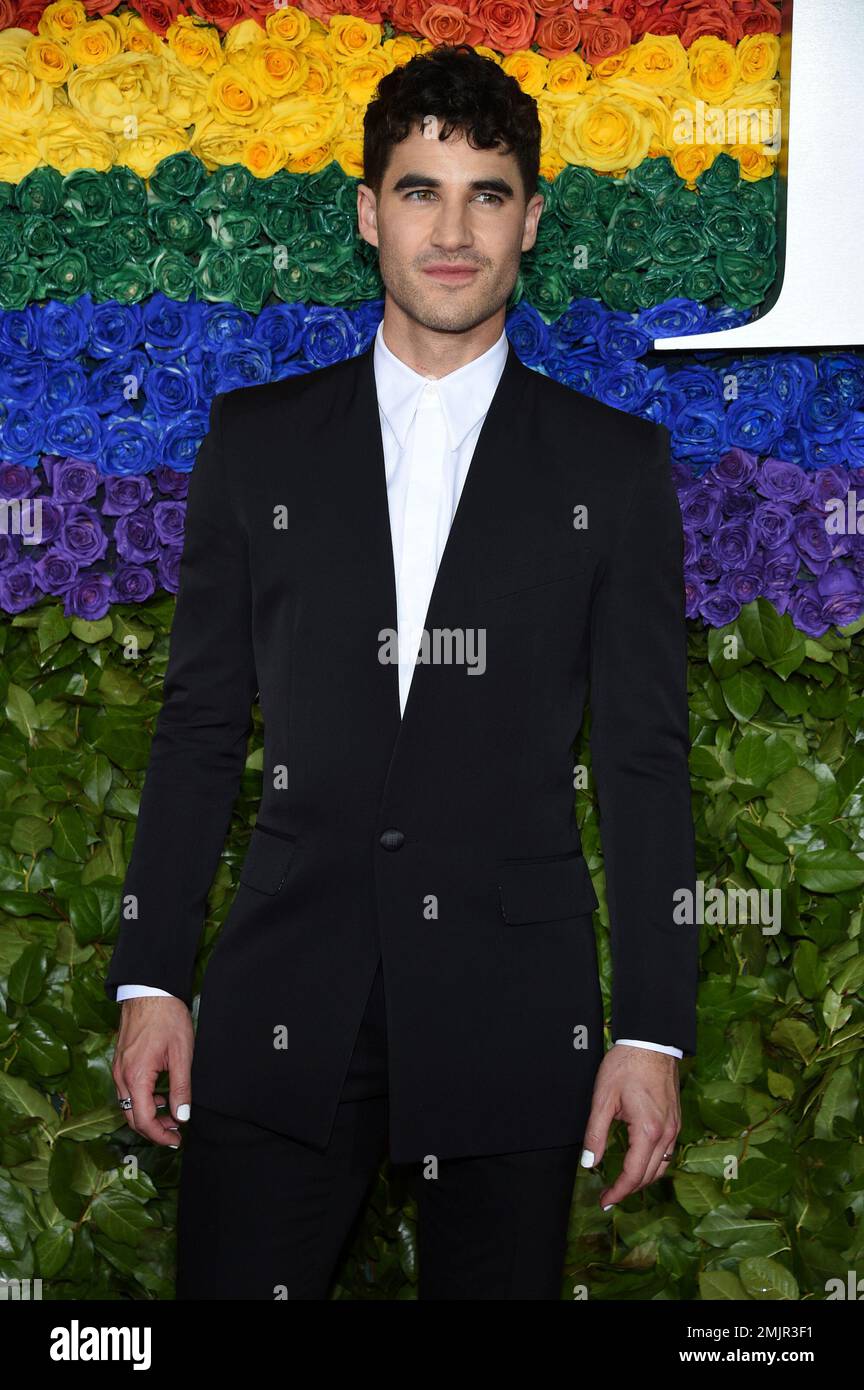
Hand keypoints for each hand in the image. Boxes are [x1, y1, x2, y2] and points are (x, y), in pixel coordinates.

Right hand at [112, 996, 194, 1147]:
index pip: (143, 1120)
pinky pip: (127, 1091)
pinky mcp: (120, 1062)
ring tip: (172, 1114)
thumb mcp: (181, 1054)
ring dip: (148, 1115)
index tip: (176, 1140)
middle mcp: (121, 1076)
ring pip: (128, 1105)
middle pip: (132, 1117)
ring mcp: (118, 1069)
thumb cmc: (167, 1017)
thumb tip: (182, 1116)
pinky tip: (160, 1095)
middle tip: (176, 1132)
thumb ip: (181, 1088)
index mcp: (136, 1076)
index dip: (160, 1135)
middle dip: (153, 1129)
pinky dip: (142, 1100)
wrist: (149, 990)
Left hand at [581, 1045, 679, 1207]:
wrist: (652, 1042)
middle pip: (649, 1176)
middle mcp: (666, 1134)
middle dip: (629, 1190)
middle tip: (609, 1196)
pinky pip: (667, 1153)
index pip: (633, 1175)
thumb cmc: (627, 1066)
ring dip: (642, 1180)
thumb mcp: (603, 1099)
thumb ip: (595, 1134)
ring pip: (661, 1167)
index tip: (604, 1201)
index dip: (618, 1192)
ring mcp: (674, 1128)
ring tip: (622, 1184)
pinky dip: (653, 1164)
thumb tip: (589, 1163)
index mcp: (648, 1131)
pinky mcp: (676, 1121)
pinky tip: (639, 1162)